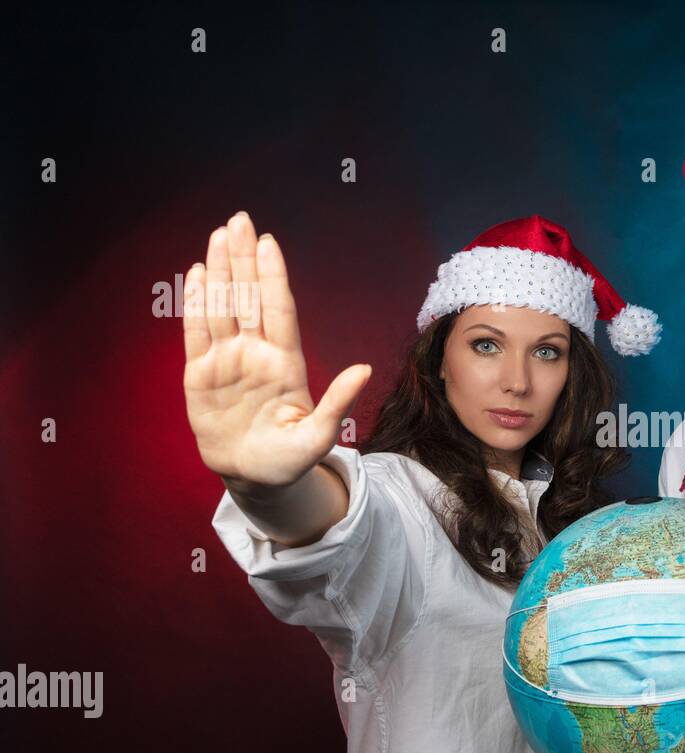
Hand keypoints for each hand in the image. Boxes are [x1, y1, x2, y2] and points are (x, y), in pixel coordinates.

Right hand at [182, 211, 371, 489]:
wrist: (255, 478)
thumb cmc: (290, 458)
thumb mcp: (320, 435)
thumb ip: (337, 401)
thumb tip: (364, 369)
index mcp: (286, 363)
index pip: (279, 310)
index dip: (273, 277)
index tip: (271, 244)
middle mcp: (256, 353)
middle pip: (248, 297)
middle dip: (244, 259)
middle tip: (241, 219)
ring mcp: (228, 360)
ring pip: (223, 306)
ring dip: (220, 271)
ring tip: (219, 235)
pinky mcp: (200, 374)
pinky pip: (197, 332)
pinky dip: (196, 303)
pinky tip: (197, 273)